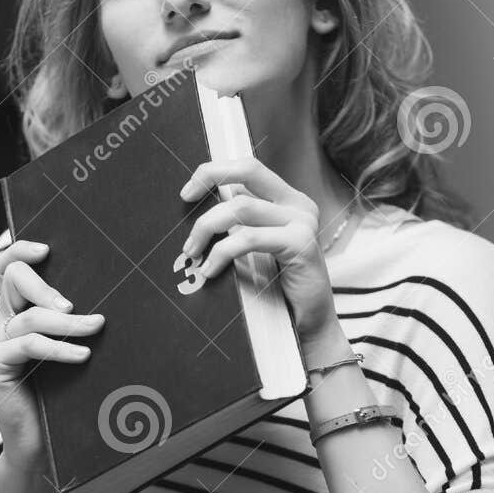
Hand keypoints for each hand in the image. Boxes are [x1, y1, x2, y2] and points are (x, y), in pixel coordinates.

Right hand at [0, 238, 105, 466]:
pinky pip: (28, 345)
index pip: (5, 267)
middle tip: (72, 305)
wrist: (42, 447)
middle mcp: (1, 322)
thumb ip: (77, 326)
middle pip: (10, 277)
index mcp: (17, 312)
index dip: (19, 251)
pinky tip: (82, 355)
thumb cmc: (65, 397)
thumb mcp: (72, 353)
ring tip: (95, 327)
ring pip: (28, 315)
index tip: (46, 248)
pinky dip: (58, 348)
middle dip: (43, 284)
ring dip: (66, 321)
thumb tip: (113, 305)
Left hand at [177, 158, 343, 345]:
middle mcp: (298, 205)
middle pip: (247, 172)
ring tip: (193, 253)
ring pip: (241, 207)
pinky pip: (249, 238)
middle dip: (209, 180)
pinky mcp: (300, 244)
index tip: (188, 192)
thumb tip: (200, 210)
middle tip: (184, 203)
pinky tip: (211, 270)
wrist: (308, 324)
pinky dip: (222, 252)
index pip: (249, 168)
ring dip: (207, 228)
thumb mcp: (256, 249)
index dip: (215, 171)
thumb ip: (240, 225)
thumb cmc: (278, 289)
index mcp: (288, 200)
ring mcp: (302, 222)